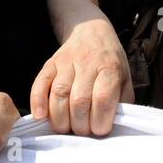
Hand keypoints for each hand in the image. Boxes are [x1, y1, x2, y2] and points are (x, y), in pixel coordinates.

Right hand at [29, 17, 131, 137]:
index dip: (100, 122)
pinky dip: (37, 101)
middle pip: (79, 101)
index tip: (99, 130)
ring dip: (60, 119)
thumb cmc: (109, 61)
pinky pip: (39, 83)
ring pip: (59, 94)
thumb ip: (122, 101)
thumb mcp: (125, 77)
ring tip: (66, 128)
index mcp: (110, 67)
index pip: (102, 99)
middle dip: (80, 125)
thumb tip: (113, 126)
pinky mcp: (49, 63)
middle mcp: (87, 63)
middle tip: (82, 132)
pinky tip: (41, 116)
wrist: (90, 31)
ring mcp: (66, 62)